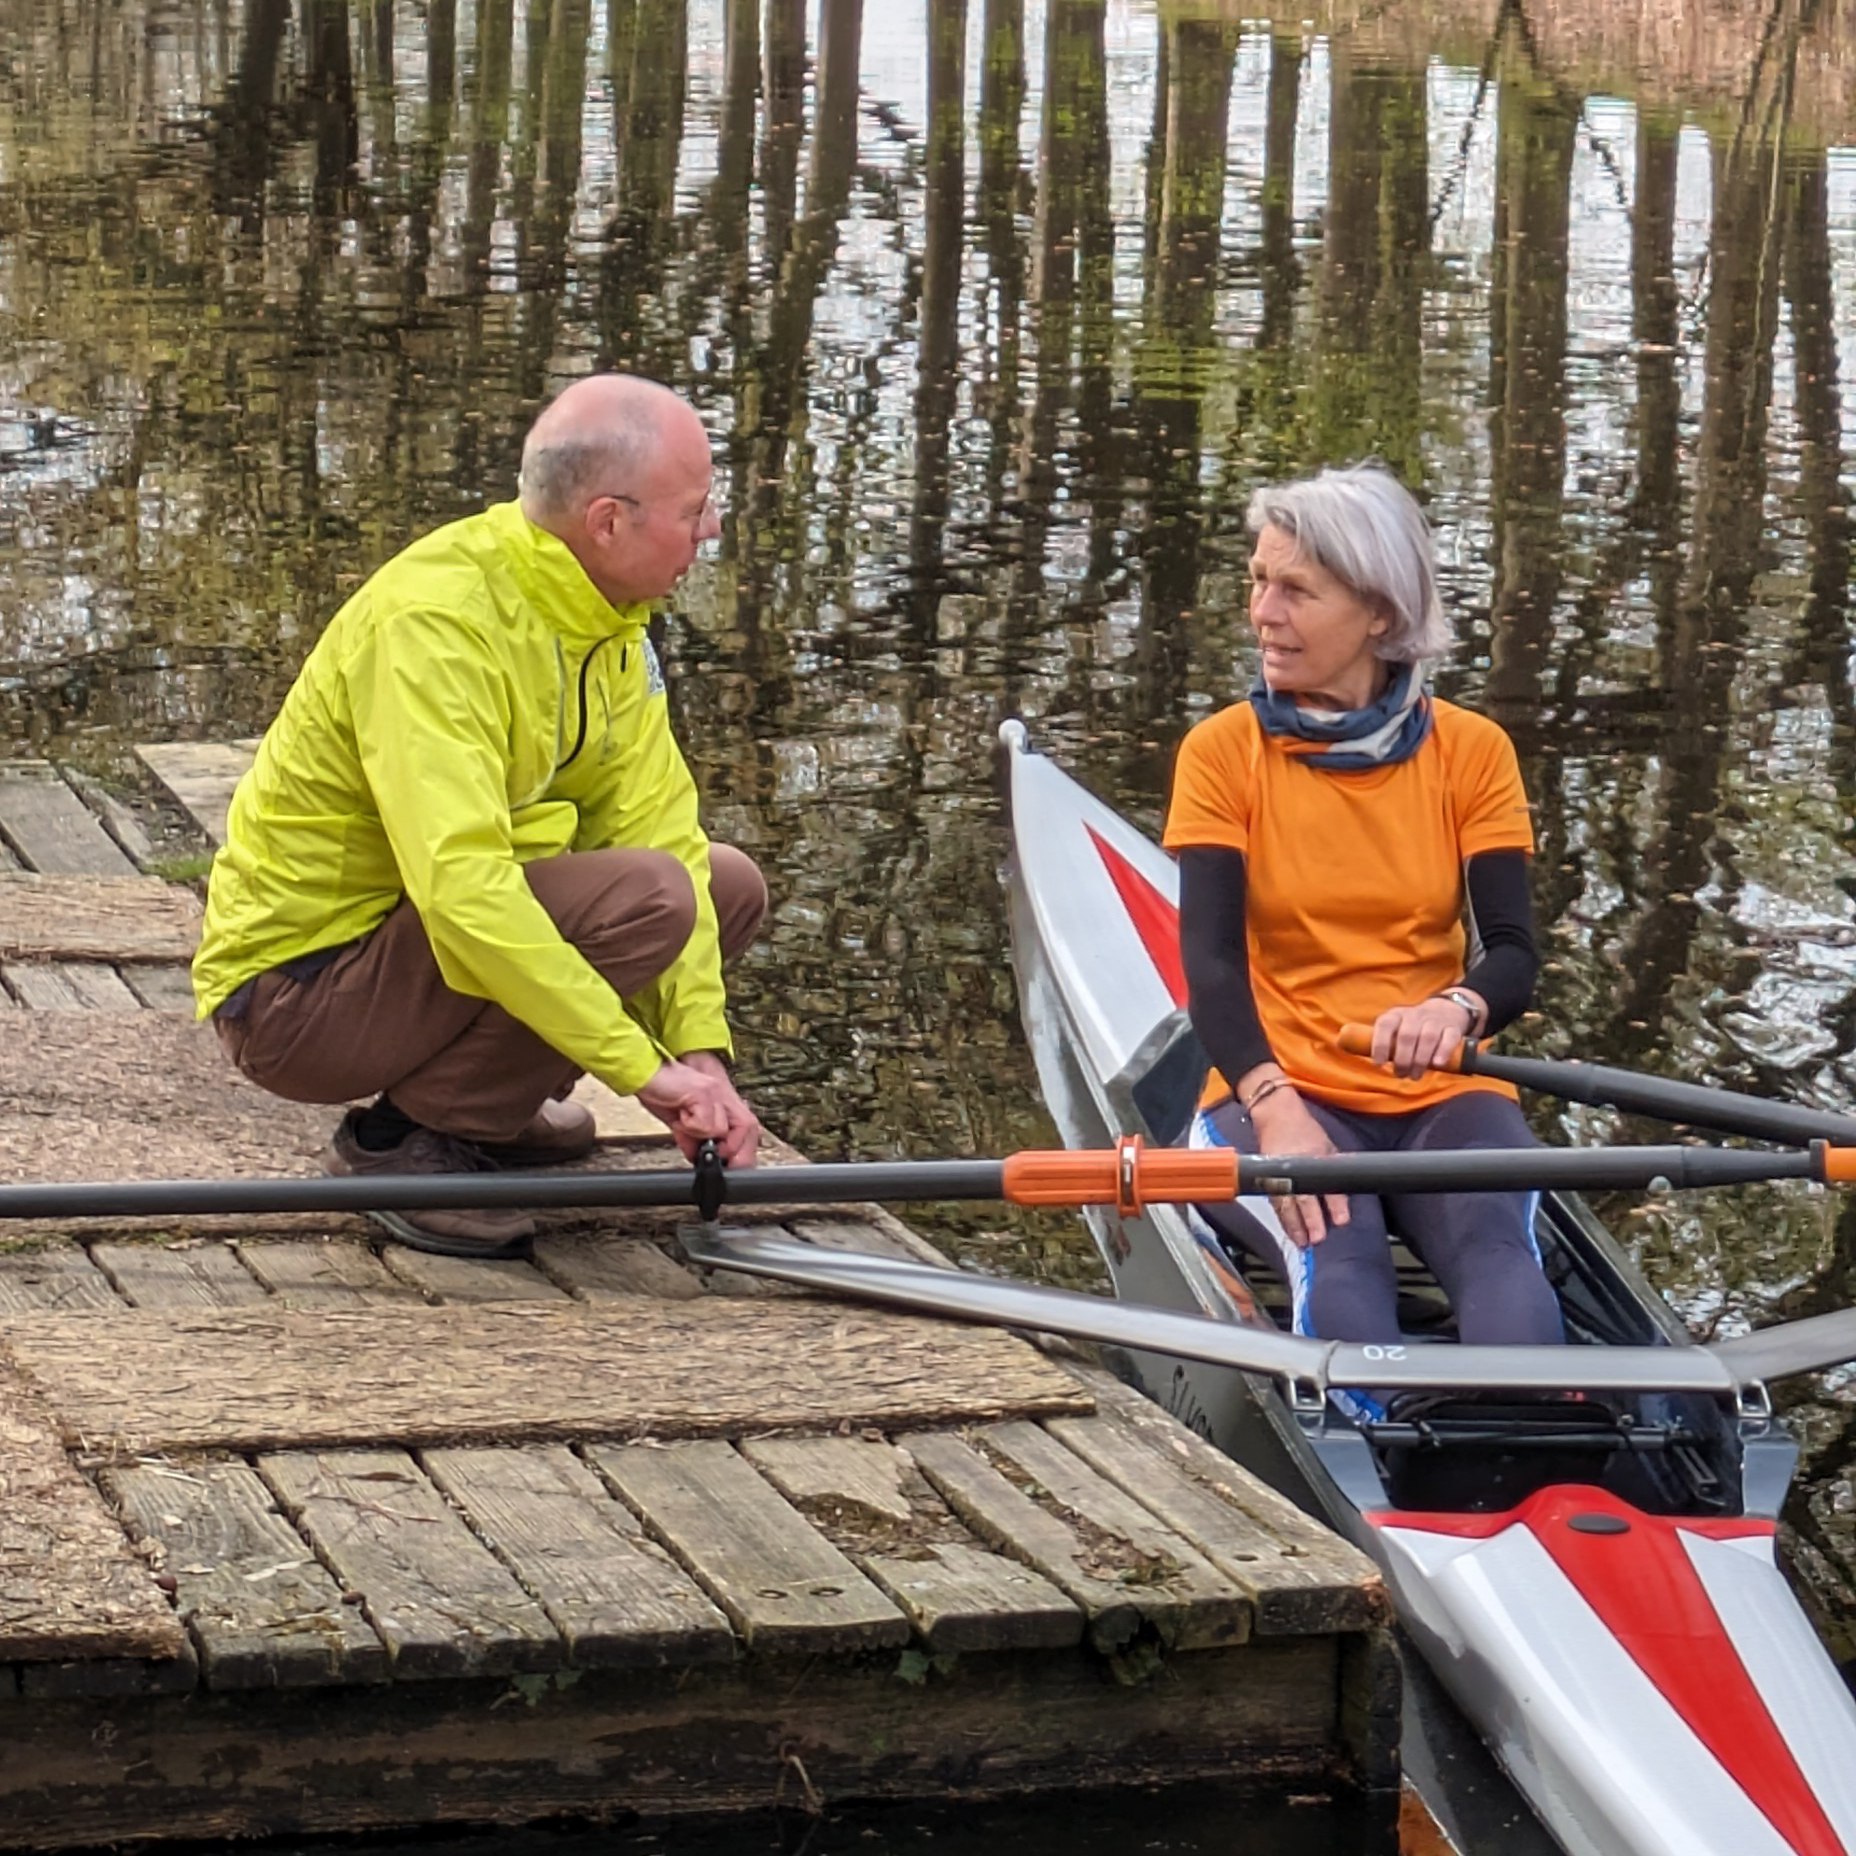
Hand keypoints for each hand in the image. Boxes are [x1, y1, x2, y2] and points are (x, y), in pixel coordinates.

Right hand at [637, 1053, 760, 1167]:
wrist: (642, 1072)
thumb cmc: (660, 1092)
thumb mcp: (681, 1122)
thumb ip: (695, 1139)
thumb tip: (701, 1160)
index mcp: (721, 1101)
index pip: (747, 1128)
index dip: (742, 1152)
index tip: (728, 1168)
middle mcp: (723, 1093)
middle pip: (749, 1126)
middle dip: (732, 1150)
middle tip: (709, 1157)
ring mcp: (715, 1092)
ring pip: (723, 1129)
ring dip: (702, 1137)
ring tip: (685, 1127)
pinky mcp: (703, 1092)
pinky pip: (705, 1124)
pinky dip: (691, 1128)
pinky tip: (680, 1117)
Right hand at [1247, 1087, 1348, 1248]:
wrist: (1275, 1114)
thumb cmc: (1304, 1130)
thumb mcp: (1327, 1146)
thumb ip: (1335, 1170)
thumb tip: (1346, 1195)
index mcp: (1315, 1156)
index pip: (1328, 1185)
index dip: (1336, 1204)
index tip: (1341, 1221)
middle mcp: (1296, 1166)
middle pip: (1303, 1198)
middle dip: (1310, 1220)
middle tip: (1317, 1238)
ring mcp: (1279, 1172)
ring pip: (1286, 1204)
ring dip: (1294, 1225)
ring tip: (1302, 1242)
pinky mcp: (1268, 1177)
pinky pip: (1276, 1202)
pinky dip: (1283, 1219)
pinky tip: (1290, 1231)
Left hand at [1369, 995, 1480, 1079]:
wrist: (1446, 1010)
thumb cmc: (1414, 1027)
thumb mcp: (1397, 1028)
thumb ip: (1388, 1044)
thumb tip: (1376, 1066)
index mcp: (1396, 1015)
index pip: (1385, 1025)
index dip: (1380, 1045)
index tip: (1379, 1064)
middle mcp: (1415, 1015)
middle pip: (1407, 1036)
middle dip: (1402, 1059)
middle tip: (1401, 1074)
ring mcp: (1435, 1020)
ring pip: (1428, 1038)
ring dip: (1420, 1060)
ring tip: (1415, 1075)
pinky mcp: (1453, 1027)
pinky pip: (1449, 1038)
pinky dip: (1443, 1051)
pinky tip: (1437, 1064)